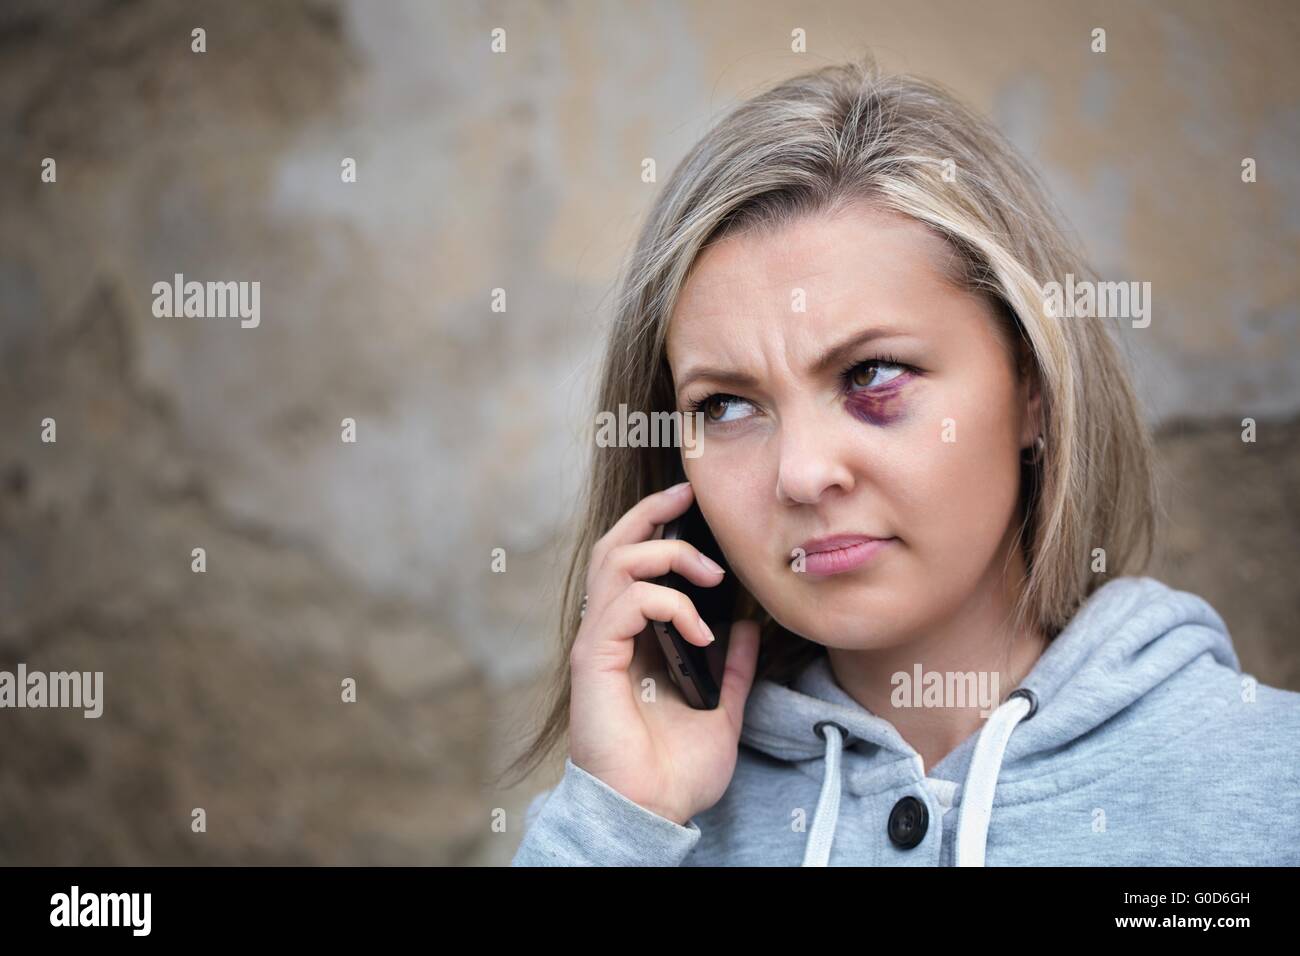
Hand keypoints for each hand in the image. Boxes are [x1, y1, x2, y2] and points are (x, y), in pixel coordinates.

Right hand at [568, 479, 761, 825]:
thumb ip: (734, 670)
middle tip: (689, 494)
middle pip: (614, 545)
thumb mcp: (722, 710)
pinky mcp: (594, 659)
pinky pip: (626, 603)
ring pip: (615, 561)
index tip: (693, 503)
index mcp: (634, 640)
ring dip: (667, 553)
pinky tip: (700, 631)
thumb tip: (749, 628)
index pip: (633, 562)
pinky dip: (668, 603)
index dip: (656, 524)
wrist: (652, 812)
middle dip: (651, 511)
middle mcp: (609, 634)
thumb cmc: (675, 772)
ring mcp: (598, 644)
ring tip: (711, 574)